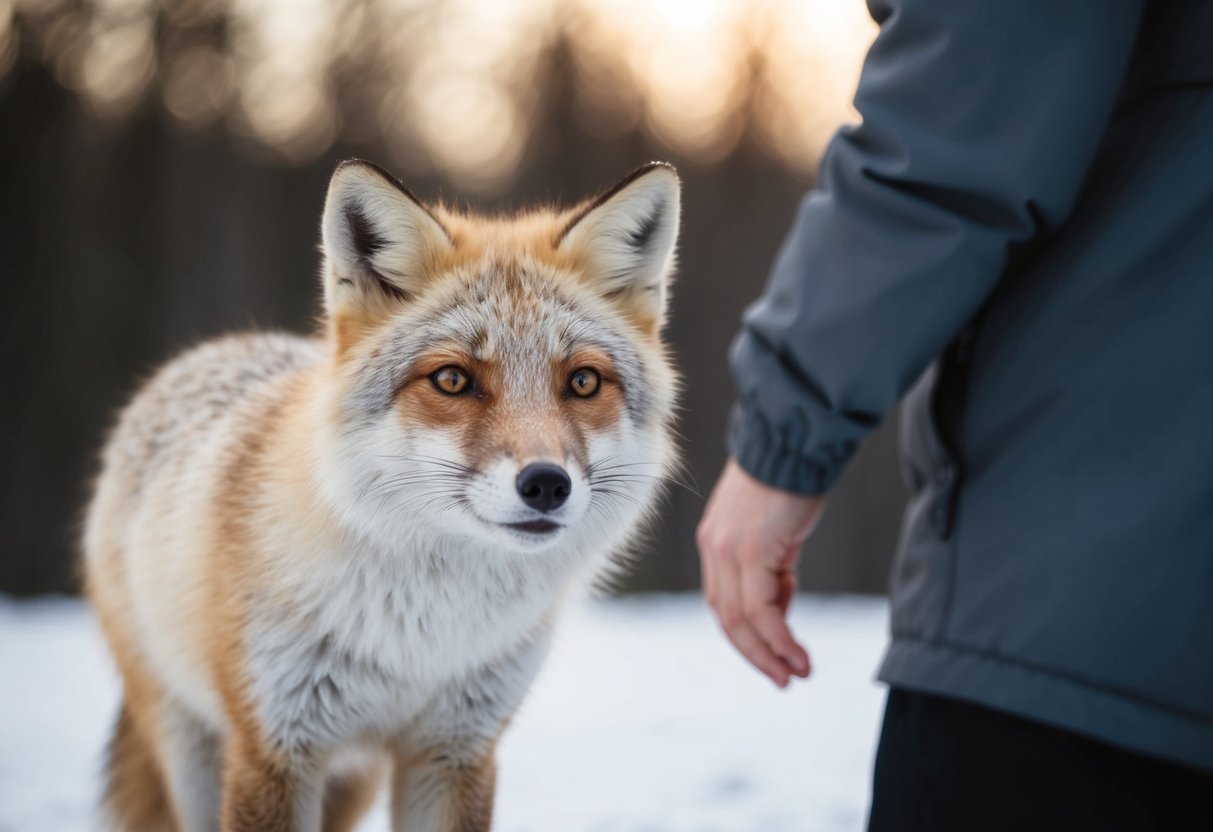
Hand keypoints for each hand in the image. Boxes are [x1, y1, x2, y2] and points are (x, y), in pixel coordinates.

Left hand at [696, 458, 825, 687]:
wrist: (792, 443)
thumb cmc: (789, 481)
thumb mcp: (773, 530)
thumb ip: (771, 565)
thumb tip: (780, 601)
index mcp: (714, 543)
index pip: (722, 602)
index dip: (745, 636)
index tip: (773, 658)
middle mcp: (714, 549)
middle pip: (727, 618)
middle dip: (755, 654)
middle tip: (783, 679)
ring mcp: (729, 550)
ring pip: (741, 620)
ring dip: (769, 653)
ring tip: (797, 674)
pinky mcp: (751, 550)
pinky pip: (761, 609)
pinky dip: (779, 638)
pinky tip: (798, 654)